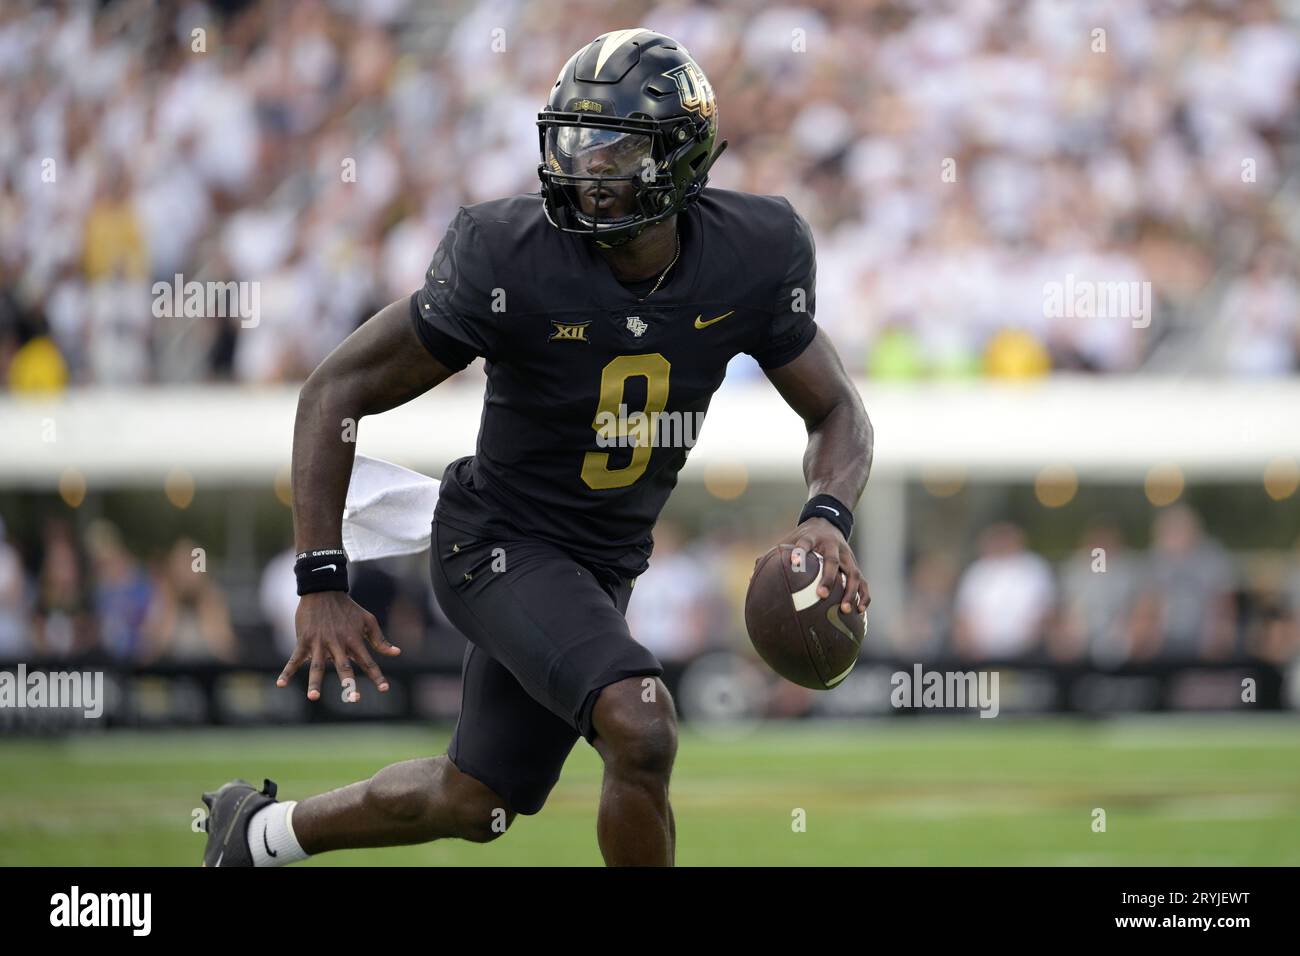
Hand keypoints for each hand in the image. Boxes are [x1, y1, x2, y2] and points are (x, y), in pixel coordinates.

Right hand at [278, 591, 400, 701]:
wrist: (324, 590)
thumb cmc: (348, 608)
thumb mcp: (368, 621)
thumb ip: (380, 640)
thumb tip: (397, 653)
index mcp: (354, 641)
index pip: (368, 662)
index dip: (377, 676)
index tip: (384, 689)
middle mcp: (338, 644)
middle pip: (344, 667)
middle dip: (349, 683)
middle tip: (353, 699)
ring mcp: (320, 643)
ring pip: (317, 666)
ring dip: (315, 681)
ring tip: (313, 697)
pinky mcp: (304, 640)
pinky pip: (294, 658)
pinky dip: (287, 671)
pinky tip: (280, 684)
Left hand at [778, 517, 869, 614]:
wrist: (827, 521)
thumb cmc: (803, 538)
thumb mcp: (788, 540)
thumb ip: (773, 557)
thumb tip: (751, 578)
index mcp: (811, 538)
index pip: (805, 544)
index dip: (799, 552)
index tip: (793, 562)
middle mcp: (832, 546)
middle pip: (833, 561)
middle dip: (829, 578)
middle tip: (821, 596)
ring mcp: (847, 556)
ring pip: (853, 573)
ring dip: (850, 592)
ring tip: (845, 609)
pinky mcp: (855, 564)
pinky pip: (863, 581)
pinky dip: (863, 595)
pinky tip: (860, 610)